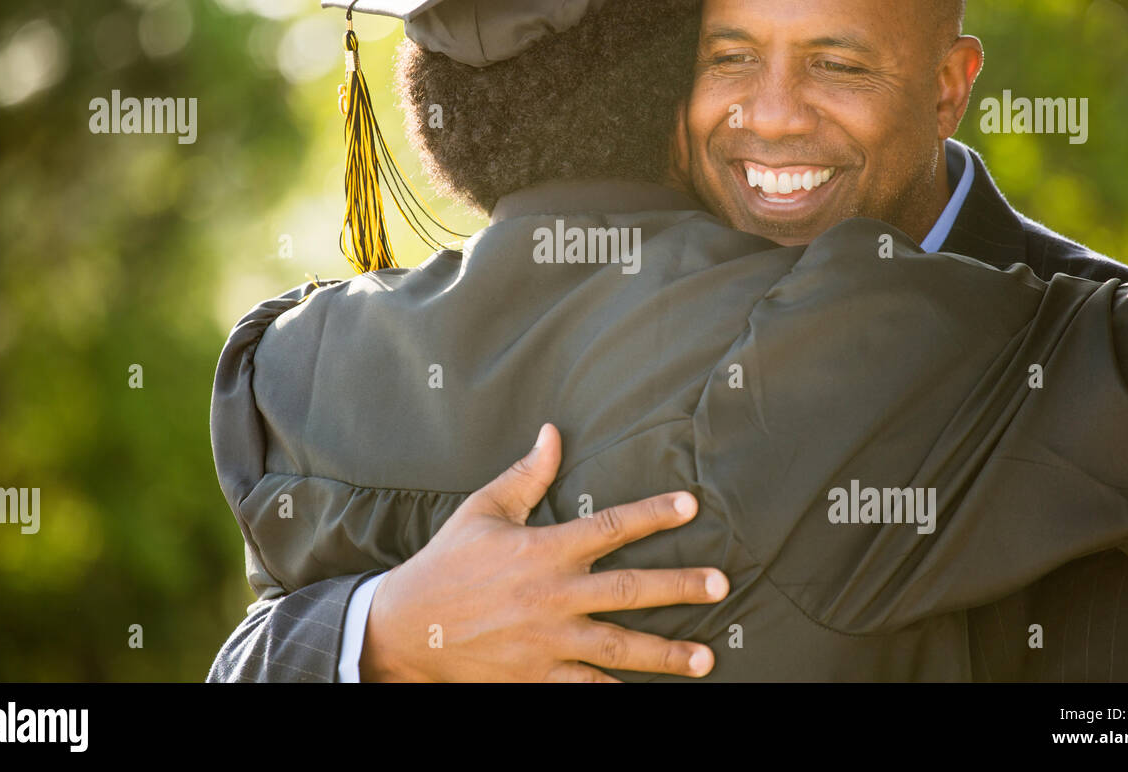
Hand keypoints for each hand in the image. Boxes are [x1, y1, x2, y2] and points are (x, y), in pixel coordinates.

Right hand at [361, 423, 727, 680]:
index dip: (654, 513)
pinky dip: (615, 691)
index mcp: (544, 550)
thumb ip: (527, 476)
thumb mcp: (484, 510)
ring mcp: (547, 641)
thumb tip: (553, 433)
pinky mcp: (536, 676)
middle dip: (679, 587)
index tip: (691, 505)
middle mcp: (553, 595)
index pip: (610, 526)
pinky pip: (586, 687)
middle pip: (629, 590)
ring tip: (705, 658)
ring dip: (665, 653)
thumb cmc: (447, 562)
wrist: (406, 629)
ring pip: (619, 646)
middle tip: (720, 585)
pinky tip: (646, 694)